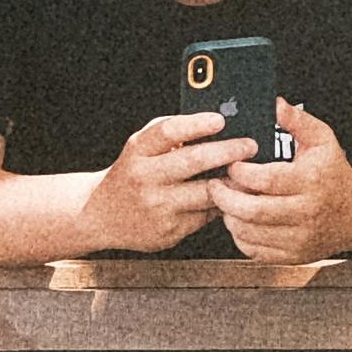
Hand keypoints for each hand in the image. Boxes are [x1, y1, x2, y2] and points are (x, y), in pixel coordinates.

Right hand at [77, 109, 249, 251]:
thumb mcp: (141, 146)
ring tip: (250, 173)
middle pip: (193, 161)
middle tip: (249, 146)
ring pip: (205, 193)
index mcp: (138, 150)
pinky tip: (231, 197)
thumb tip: (216, 124)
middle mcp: (144, 178)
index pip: (168, 131)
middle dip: (228, 151)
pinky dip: (221, 205)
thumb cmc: (132, 173)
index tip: (220, 119)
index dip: (196, 124)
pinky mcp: (168, 231)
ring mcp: (157, 207)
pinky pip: (205, 216)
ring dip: (232, 182)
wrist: (102, 215)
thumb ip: (171, 132)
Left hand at [213, 107, 351, 261]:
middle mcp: (307, 213)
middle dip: (226, 197)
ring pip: (250, 234)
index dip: (241, 172)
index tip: (232, 164)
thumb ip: (296, 120)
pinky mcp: (294, 255)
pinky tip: (240, 220)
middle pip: (253, 211)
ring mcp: (301, 238)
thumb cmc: (334, 173)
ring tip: (227, 201)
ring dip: (230, 217)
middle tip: (216, 185)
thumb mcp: (322, 139)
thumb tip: (274, 104)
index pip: (267, 180)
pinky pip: (255, 251)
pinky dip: (240, 236)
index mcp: (312, 181)